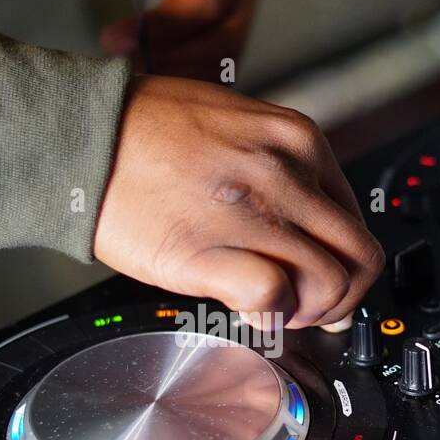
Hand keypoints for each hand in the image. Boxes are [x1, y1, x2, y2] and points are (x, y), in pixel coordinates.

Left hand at [93, 0, 268, 80]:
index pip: (207, 2)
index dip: (163, 30)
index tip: (114, 42)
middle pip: (225, 38)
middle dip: (173, 62)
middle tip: (118, 70)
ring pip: (225, 55)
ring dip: (179, 75)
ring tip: (129, 74)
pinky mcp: (232, 9)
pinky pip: (216, 53)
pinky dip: (184, 71)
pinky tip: (146, 72)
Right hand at [93, 75, 383, 328]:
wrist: (81, 135)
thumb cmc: (142, 130)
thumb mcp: (234, 124)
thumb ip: (277, 170)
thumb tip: (300, 226)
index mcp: (297, 142)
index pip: (356, 218)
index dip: (343, 260)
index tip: (322, 278)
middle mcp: (286, 175)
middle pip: (358, 258)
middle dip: (339, 296)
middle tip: (308, 308)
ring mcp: (253, 215)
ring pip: (329, 284)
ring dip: (306, 311)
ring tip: (273, 310)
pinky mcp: (212, 252)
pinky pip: (274, 298)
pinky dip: (269, 315)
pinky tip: (247, 310)